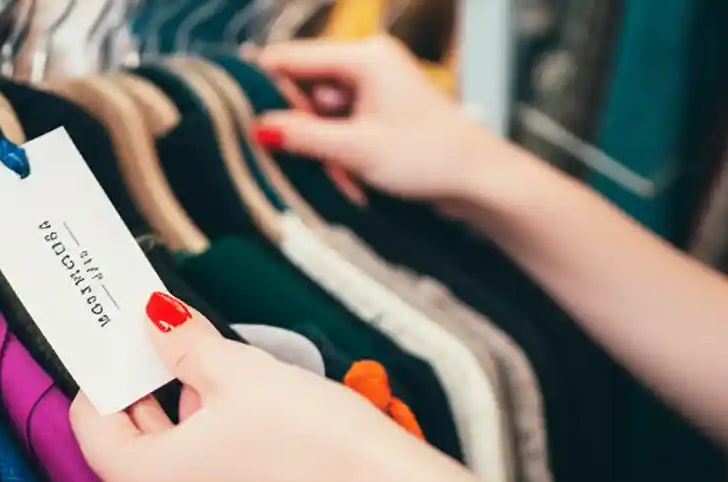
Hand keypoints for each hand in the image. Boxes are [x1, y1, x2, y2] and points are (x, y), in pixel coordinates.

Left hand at [70, 291, 463, 481]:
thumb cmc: (318, 445)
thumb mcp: (240, 373)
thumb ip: (183, 344)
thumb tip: (155, 318)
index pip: (91, 427)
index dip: (106, 378)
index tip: (125, 346)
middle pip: (131, 456)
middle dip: (148, 401)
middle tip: (170, 352)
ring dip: (184, 433)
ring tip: (222, 388)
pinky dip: (216, 469)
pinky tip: (253, 435)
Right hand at [251, 36, 506, 200]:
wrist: (478, 179)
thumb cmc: (431, 157)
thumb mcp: (357, 150)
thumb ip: (303, 136)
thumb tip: (258, 127)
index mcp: (365, 57)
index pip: (291, 57)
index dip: (266, 88)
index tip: (249, 121)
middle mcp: (368, 63)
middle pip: (304, 88)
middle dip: (304, 130)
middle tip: (317, 162)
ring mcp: (374, 86)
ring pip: (320, 113)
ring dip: (323, 148)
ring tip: (346, 176)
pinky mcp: (378, 110)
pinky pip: (339, 125)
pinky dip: (339, 152)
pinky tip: (354, 175)